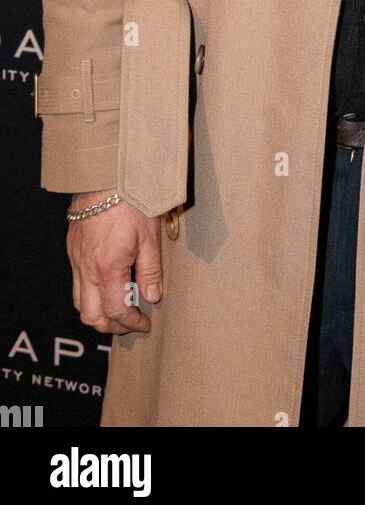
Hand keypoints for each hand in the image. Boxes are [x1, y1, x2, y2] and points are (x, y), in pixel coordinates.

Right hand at [67, 189, 163, 334]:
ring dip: (97, 313)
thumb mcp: (149, 236)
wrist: (104, 177)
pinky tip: (106, 285)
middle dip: (112, 326)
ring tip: (118, 309)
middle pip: (91, 316)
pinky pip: (76, 283)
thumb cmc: (130, 202)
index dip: (132, 323)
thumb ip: (150, 271)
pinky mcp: (73, 250)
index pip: (116, 311)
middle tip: (131, 323)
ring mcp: (76, 260)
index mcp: (108, 269)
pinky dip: (90, 294)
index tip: (145, 323)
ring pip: (80, 302)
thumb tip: (152, 297)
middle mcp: (87, 269)